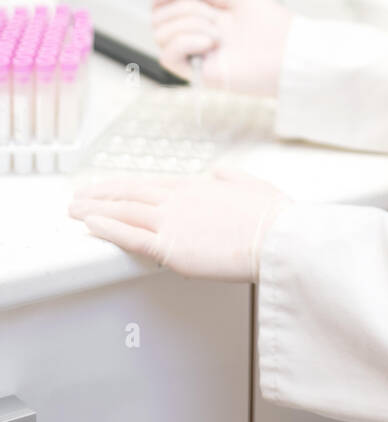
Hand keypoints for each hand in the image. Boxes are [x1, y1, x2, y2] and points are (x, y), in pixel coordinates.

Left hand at [68, 166, 292, 280]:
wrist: (279, 238)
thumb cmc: (272, 218)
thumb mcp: (252, 185)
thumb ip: (231, 177)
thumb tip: (219, 173)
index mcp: (199, 185)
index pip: (151, 184)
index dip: (125, 186)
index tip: (109, 187)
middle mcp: (180, 199)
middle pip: (131, 194)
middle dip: (101, 195)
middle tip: (79, 196)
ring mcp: (173, 222)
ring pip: (125, 212)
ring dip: (95, 209)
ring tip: (74, 209)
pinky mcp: (173, 248)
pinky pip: (131, 238)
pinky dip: (108, 229)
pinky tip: (90, 225)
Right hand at [151, 0, 294, 97]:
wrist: (289, 53)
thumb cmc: (273, 26)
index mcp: (206, 14)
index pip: (165, 3)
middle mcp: (197, 33)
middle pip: (159, 16)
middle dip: (185, 8)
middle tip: (215, 17)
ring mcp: (196, 53)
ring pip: (160, 33)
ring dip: (189, 25)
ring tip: (217, 34)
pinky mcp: (198, 73)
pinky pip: (167, 56)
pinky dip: (184, 42)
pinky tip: (208, 43)